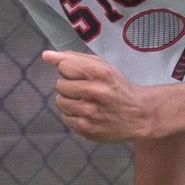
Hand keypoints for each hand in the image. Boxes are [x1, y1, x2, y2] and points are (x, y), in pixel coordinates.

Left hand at [41, 50, 156, 142]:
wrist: (139, 115)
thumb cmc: (117, 87)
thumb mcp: (102, 66)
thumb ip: (73, 58)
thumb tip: (46, 55)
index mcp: (99, 72)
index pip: (64, 66)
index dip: (70, 70)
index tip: (82, 75)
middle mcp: (94, 92)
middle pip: (60, 84)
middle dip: (70, 86)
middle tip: (86, 90)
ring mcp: (90, 112)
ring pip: (60, 101)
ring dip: (70, 101)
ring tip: (86, 102)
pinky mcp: (86, 129)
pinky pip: (65, 117)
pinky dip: (73, 115)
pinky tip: (87, 114)